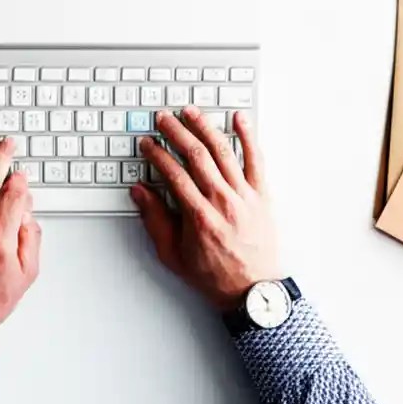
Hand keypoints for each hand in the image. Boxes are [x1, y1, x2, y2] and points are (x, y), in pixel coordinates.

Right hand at [131, 106, 280, 310]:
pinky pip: (256, 159)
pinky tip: (240, 118)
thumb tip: (140, 192)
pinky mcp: (262, 195)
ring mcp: (245, 196)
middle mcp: (223, 202)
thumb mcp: (173, 254)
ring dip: (205, 127)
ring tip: (191, 112)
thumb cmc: (214, 276)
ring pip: (223, 151)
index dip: (156, 154)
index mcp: (199, 217)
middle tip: (163, 119)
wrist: (253, 291)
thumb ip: (155, 220)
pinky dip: (248, 136)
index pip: (173, 174)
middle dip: (176, 132)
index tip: (147, 144)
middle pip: (196, 156)